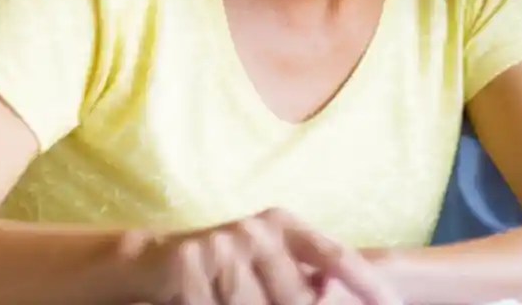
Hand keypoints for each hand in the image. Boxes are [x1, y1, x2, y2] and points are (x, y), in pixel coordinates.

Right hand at [141, 208, 400, 304]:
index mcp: (284, 225)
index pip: (336, 256)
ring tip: (242, 303)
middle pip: (298, 298)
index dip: (367, 284)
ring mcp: (222, 248)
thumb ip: (305, 277)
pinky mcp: (190, 269)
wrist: (155, 261)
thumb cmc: (227, 268)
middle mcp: (257, 230)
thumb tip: (341, 293)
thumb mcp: (269, 263)